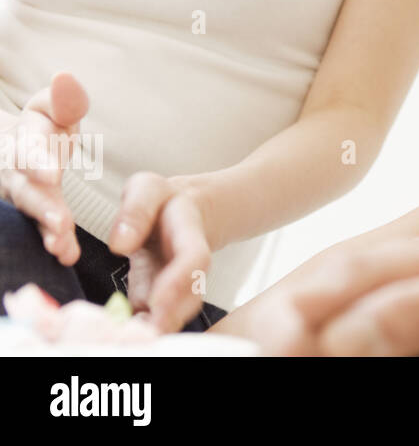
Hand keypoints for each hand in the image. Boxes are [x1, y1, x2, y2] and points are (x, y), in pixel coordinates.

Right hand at [0, 72, 88, 265]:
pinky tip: (67, 256)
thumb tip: (64, 76)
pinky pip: (39, 229)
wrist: (22, 145)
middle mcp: (16, 170)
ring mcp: (20, 194)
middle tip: (61, 222)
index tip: (51, 173)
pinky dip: (53, 242)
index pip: (28, 149)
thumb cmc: (47, 125)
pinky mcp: (31, 213)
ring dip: (46, 231)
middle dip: (42, 206)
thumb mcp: (55, 109)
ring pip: (31, 213)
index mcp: (26, 139)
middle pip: (27, 190)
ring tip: (62, 247)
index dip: (37, 161)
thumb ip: (65, 99)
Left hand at [107, 172, 211, 332]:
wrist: (185, 213)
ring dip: (151, 332)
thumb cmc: (164, 201)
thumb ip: (135, 209)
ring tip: (121, 342)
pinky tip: (113, 341)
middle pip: (190, 299)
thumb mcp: (148, 188)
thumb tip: (120, 244)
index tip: (156, 302)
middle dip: (167, 321)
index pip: (194, 260)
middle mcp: (189, 268)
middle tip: (137, 338)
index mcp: (190, 234)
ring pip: (174, 316)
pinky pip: (152, 321)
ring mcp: (176, 288)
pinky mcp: (158, 302)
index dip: (179, 282)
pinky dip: (136, 334)